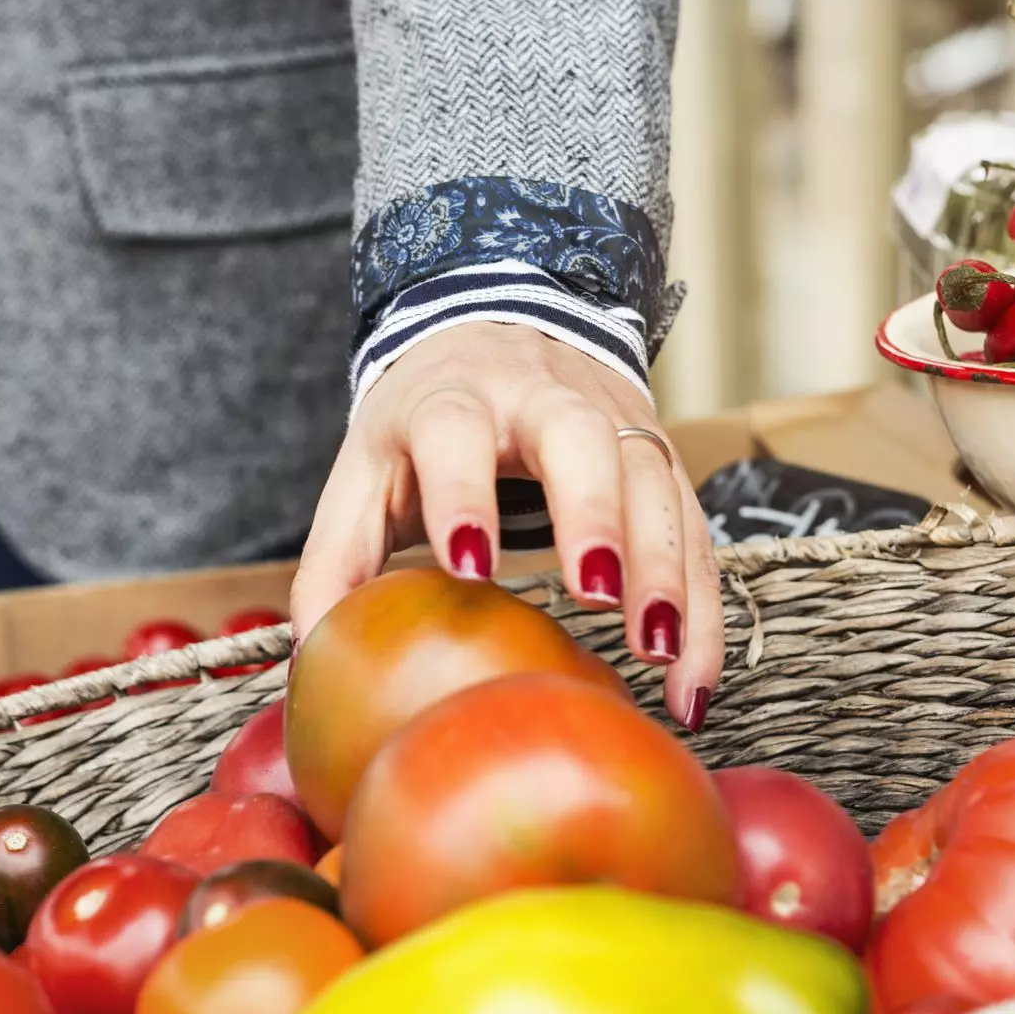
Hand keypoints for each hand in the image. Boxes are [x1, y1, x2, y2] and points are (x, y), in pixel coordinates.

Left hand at [291, 321, 723, 728]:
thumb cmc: (422, 424)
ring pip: (653, 481)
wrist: (498, 329)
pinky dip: (700, 608)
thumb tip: (315, 661)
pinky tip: (692, 684)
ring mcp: (613, 421)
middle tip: (596, 594)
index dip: (463, 492)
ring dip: (666, 570)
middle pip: (580, 437)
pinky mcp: (659, 458)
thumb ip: (337, 559)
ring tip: (660, 657)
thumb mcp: (366, 471)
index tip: (469, 567)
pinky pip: (694, 530)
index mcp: (451, 397)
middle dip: (594, 512)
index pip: (456, 430)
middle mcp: (541, 398)